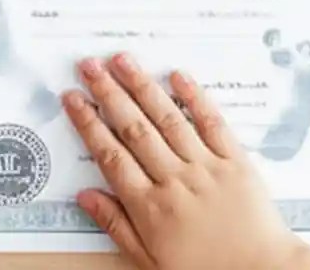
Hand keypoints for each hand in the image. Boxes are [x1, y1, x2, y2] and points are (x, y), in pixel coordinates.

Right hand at [63, 54, 309, 269]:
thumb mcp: (150, 261)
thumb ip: (117, 226)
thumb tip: (86, 197)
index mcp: (150, 208)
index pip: (110, 156)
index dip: (88, 123)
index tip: (73, 99)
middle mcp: (174, 182)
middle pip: (133, 129)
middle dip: (108, 93)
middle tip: (89, 66)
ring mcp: (206, 168)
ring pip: (167, 119)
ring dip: (142, 86)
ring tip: (123, 60)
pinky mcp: (235, 162)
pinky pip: (213, 124)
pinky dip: (195, 97)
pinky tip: (178, 75)